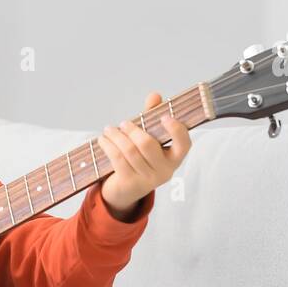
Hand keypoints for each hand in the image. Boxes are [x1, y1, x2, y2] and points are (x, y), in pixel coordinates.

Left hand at [96, 91, 192, 219]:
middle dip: (133, 130)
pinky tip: (103, 140)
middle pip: (148, 145)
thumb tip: (155, 95)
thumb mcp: (149, 138)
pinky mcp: (129, 183)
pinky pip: (118, 159)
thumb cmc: (141, 158)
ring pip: (130, 151)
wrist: (126, 190)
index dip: (177, 130)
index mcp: (175, 157)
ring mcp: (147, 179)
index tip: (165, 117)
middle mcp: (165, 170)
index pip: (184, 144)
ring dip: (116, 137)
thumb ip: (152, 117)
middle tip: (123, 123)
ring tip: (109, 129)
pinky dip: (108, 146)